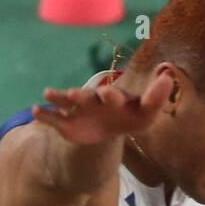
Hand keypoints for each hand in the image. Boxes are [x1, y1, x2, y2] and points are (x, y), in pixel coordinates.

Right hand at [31, 71, 173, 144]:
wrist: (110, 130)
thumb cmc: (130, 118)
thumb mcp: (146, 114)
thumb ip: (155, 98)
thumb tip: (169, 75)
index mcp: (113, 97)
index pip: (113, 95)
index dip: (111, 96)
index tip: (108, 94)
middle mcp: (93, 99)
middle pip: (87, 96)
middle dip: (81, 95)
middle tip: (75, 94)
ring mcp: (78, 109)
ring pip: (68, 101)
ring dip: (60, 97)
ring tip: (49, 92)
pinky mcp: (66, 123)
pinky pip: (54, 118)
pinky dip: (45, 114)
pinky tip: (35, 110)